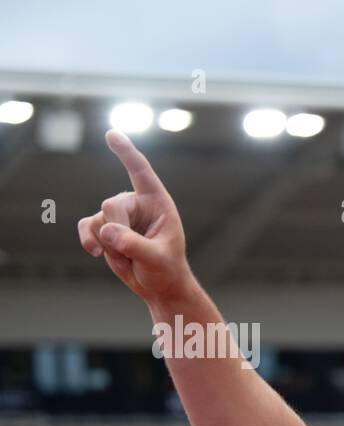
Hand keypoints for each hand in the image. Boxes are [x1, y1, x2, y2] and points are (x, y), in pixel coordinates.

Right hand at [77, 130, 193, 303]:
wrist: (159, 284)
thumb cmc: (166, 269)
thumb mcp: (157, 259)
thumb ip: (134, 244)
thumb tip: (106, 230)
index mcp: (158, 203)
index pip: (141, 172)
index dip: (126, 153)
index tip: (112, 133)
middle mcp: (137, 204)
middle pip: (112, 206)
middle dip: (118, 232)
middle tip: (133, 251)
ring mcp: (118, 215)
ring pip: (97, 220)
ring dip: (108, 243)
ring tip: (127, 257)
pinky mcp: (104, 227)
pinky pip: (87, 227)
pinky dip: (89, 241)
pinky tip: (95, 253)